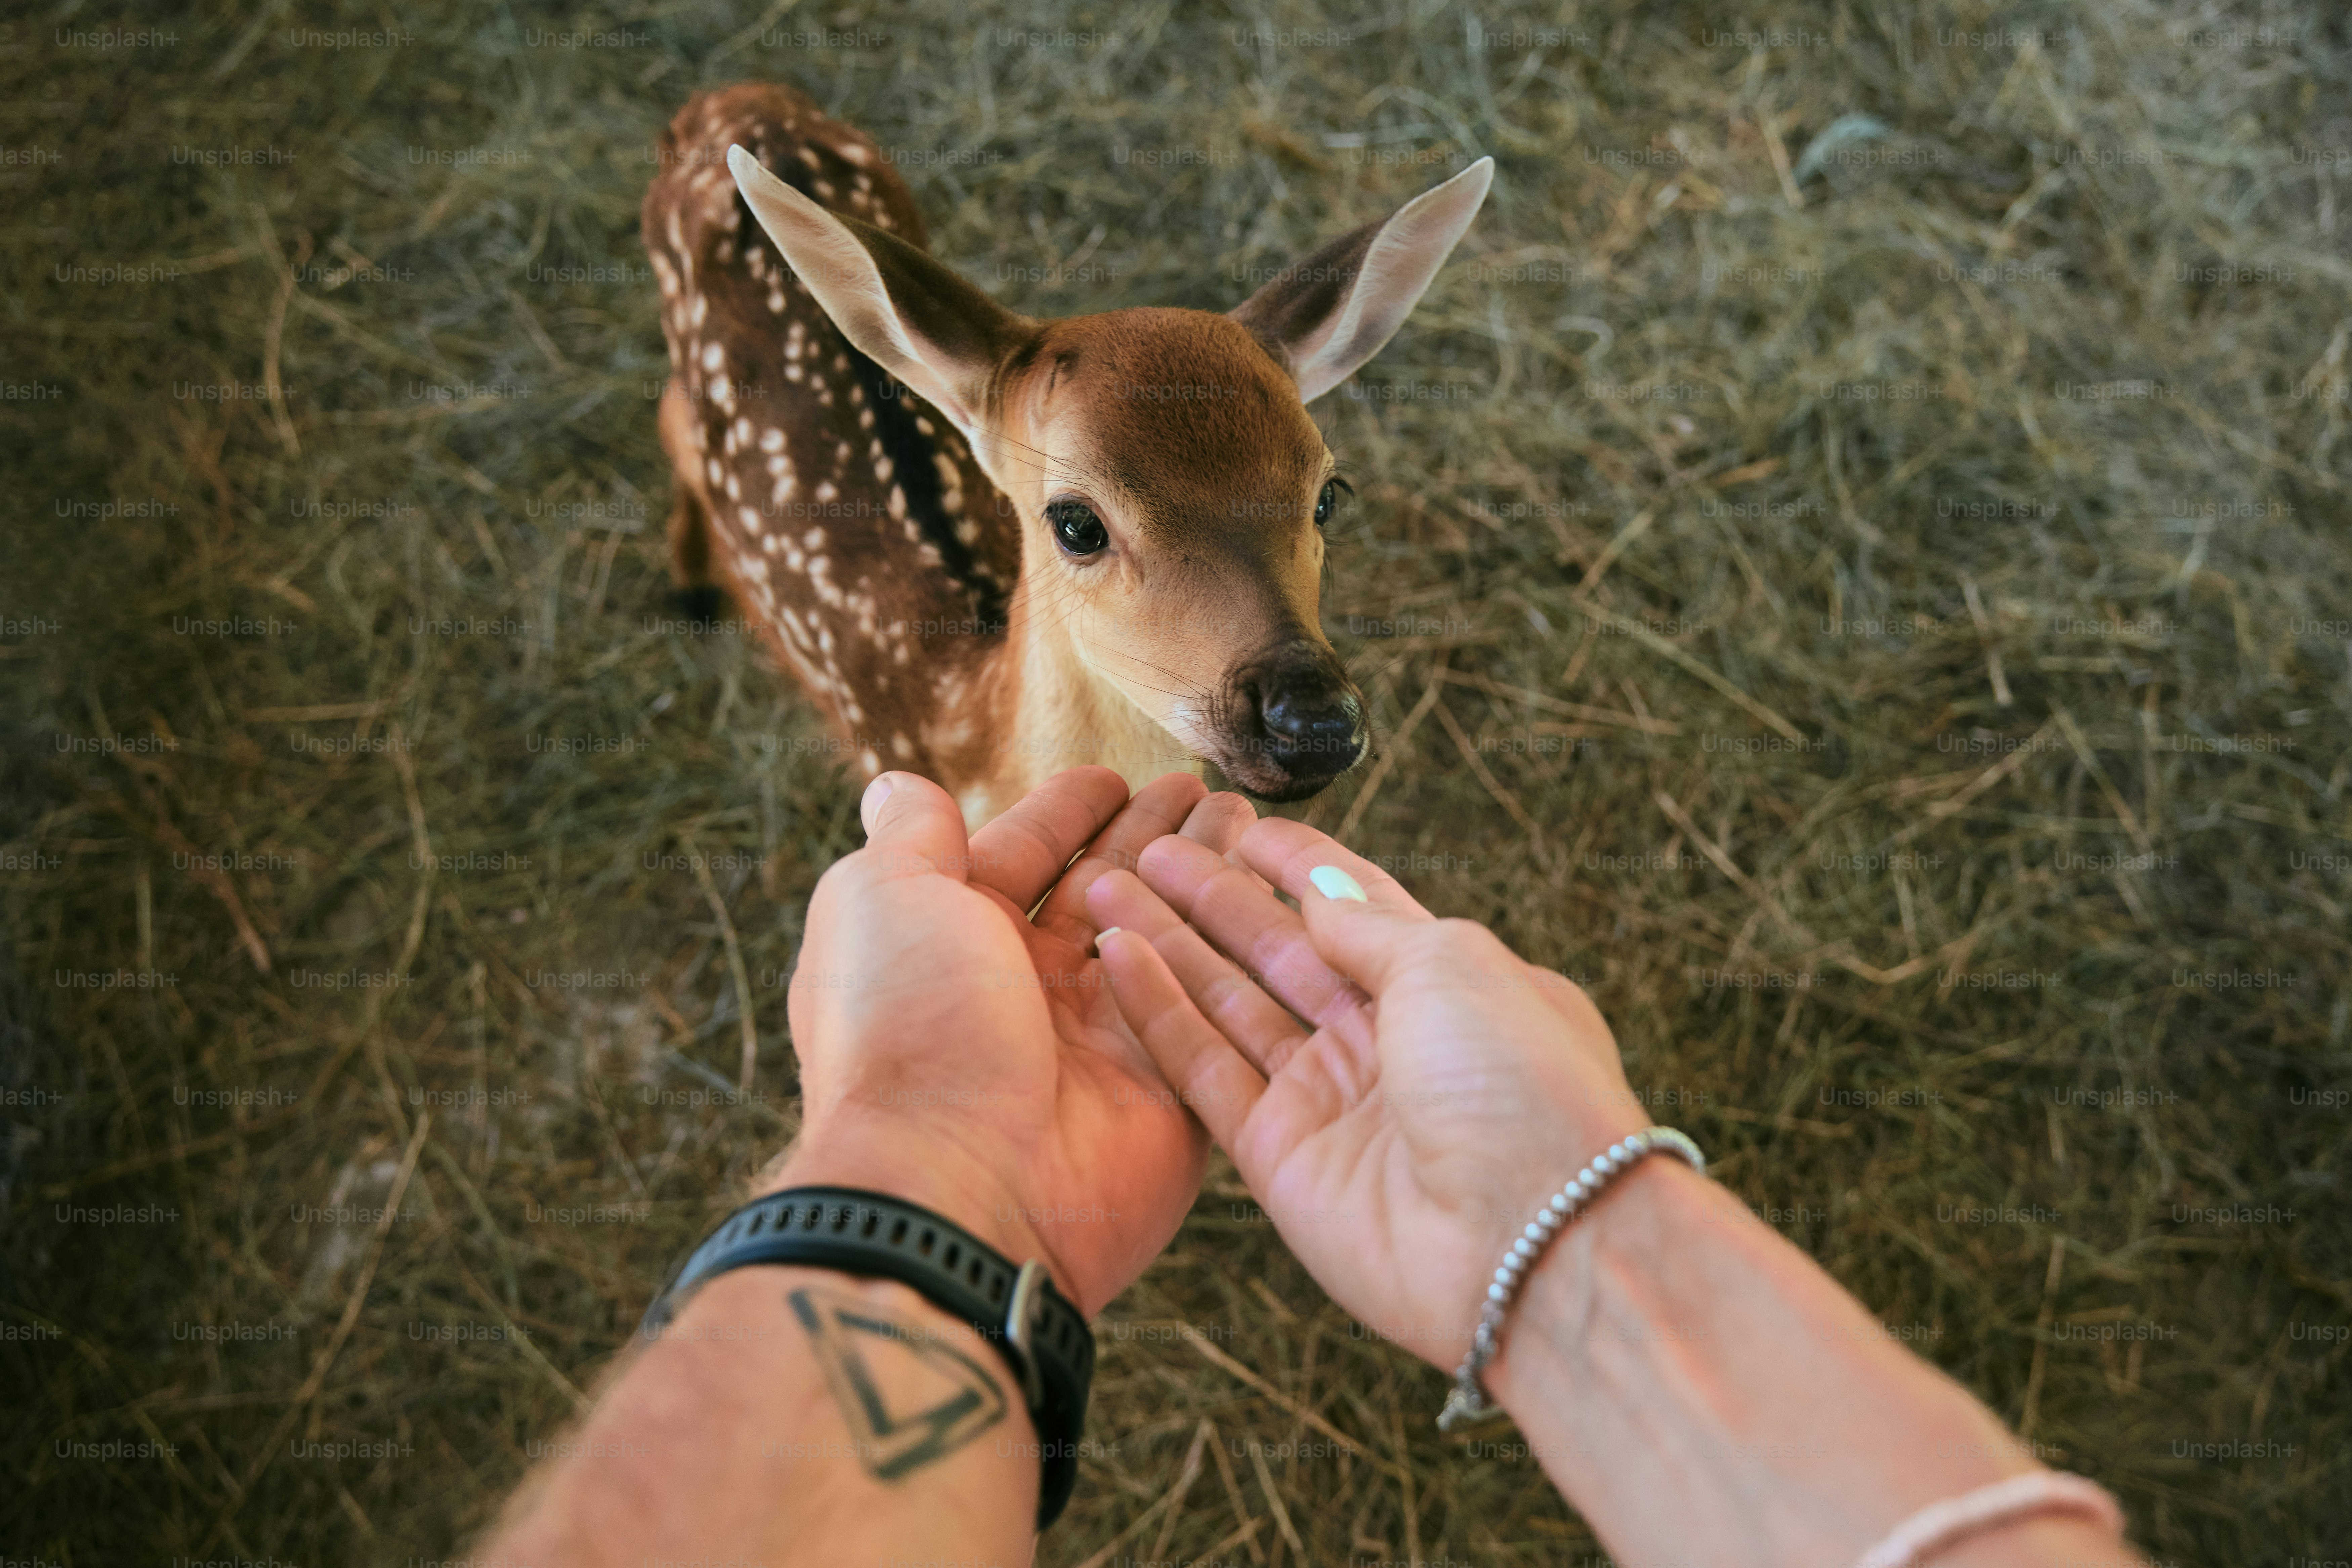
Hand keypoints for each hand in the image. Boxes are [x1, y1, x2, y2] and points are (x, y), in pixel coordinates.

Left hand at [768, 766, 1255, 1315]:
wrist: (958, 1185)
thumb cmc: (907, 1032)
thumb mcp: (881, 902)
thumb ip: (907, 840)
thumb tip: (893, 787)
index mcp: (952, 942)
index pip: (1020, 856)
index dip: (1066, 813)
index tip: (1113, 777)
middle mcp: (1022, 991)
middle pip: (1102, 893)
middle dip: (1150, 839)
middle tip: (1203, 790)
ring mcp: (1097, 1043)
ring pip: (1163, 941)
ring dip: (1201, 880)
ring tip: (1245, 820)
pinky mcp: (1162, 1089)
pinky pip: (1208, 1011)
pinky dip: (1233, 958)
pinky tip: (1264, 901)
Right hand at [1084, 817, 1648, 1365]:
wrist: (1532, 1239)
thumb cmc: (1519, 1087)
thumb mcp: (1452, 967)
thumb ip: (1371, 928)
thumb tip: (1322, 892)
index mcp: (1446, 987)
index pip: (1355, 907)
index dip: (1296, 863)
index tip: (1238, 823)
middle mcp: (1385, 1041)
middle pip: (1279, 953)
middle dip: (1214, 897)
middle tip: (1149, 850)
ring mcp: (1328, 1100)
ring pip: (1230, 1006)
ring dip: (1170, 945)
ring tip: (1105, 888)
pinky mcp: (1279, 1157)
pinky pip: (1206, 1073)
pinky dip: (1159, 1016)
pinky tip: (1118, 959)